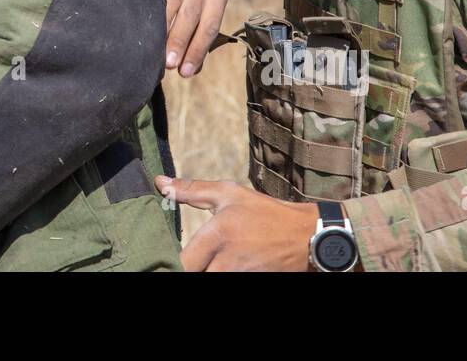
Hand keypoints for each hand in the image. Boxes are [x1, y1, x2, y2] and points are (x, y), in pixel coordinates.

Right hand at [149, 0, 230, 76]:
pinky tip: (145, 24)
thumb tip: (193, 64)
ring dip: (166, 31)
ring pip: (176, 4)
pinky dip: (153, 9)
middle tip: (170, 66)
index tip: (187, 71)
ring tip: (156, 52)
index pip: (212, 23)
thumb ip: (201, 18)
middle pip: (194, 16)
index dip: (199, 49)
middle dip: (181, 44)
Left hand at [156, 175, 318, 270]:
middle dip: (186, 268)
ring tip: (206, 260)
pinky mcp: (252, 283)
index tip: (164, 257)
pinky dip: (220, 274)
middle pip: (191, 274)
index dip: (170, 262)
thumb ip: (191, 190)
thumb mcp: (229, 194)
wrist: (307, 237)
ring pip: (209, 279)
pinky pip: (227, 283)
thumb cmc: (264, 212)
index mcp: (217, 234)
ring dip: (205, 270)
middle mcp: (227, 261)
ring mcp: (241, 276)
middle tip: (185, 260)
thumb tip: (159, 183)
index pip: (181, 263)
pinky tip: (219, 266)